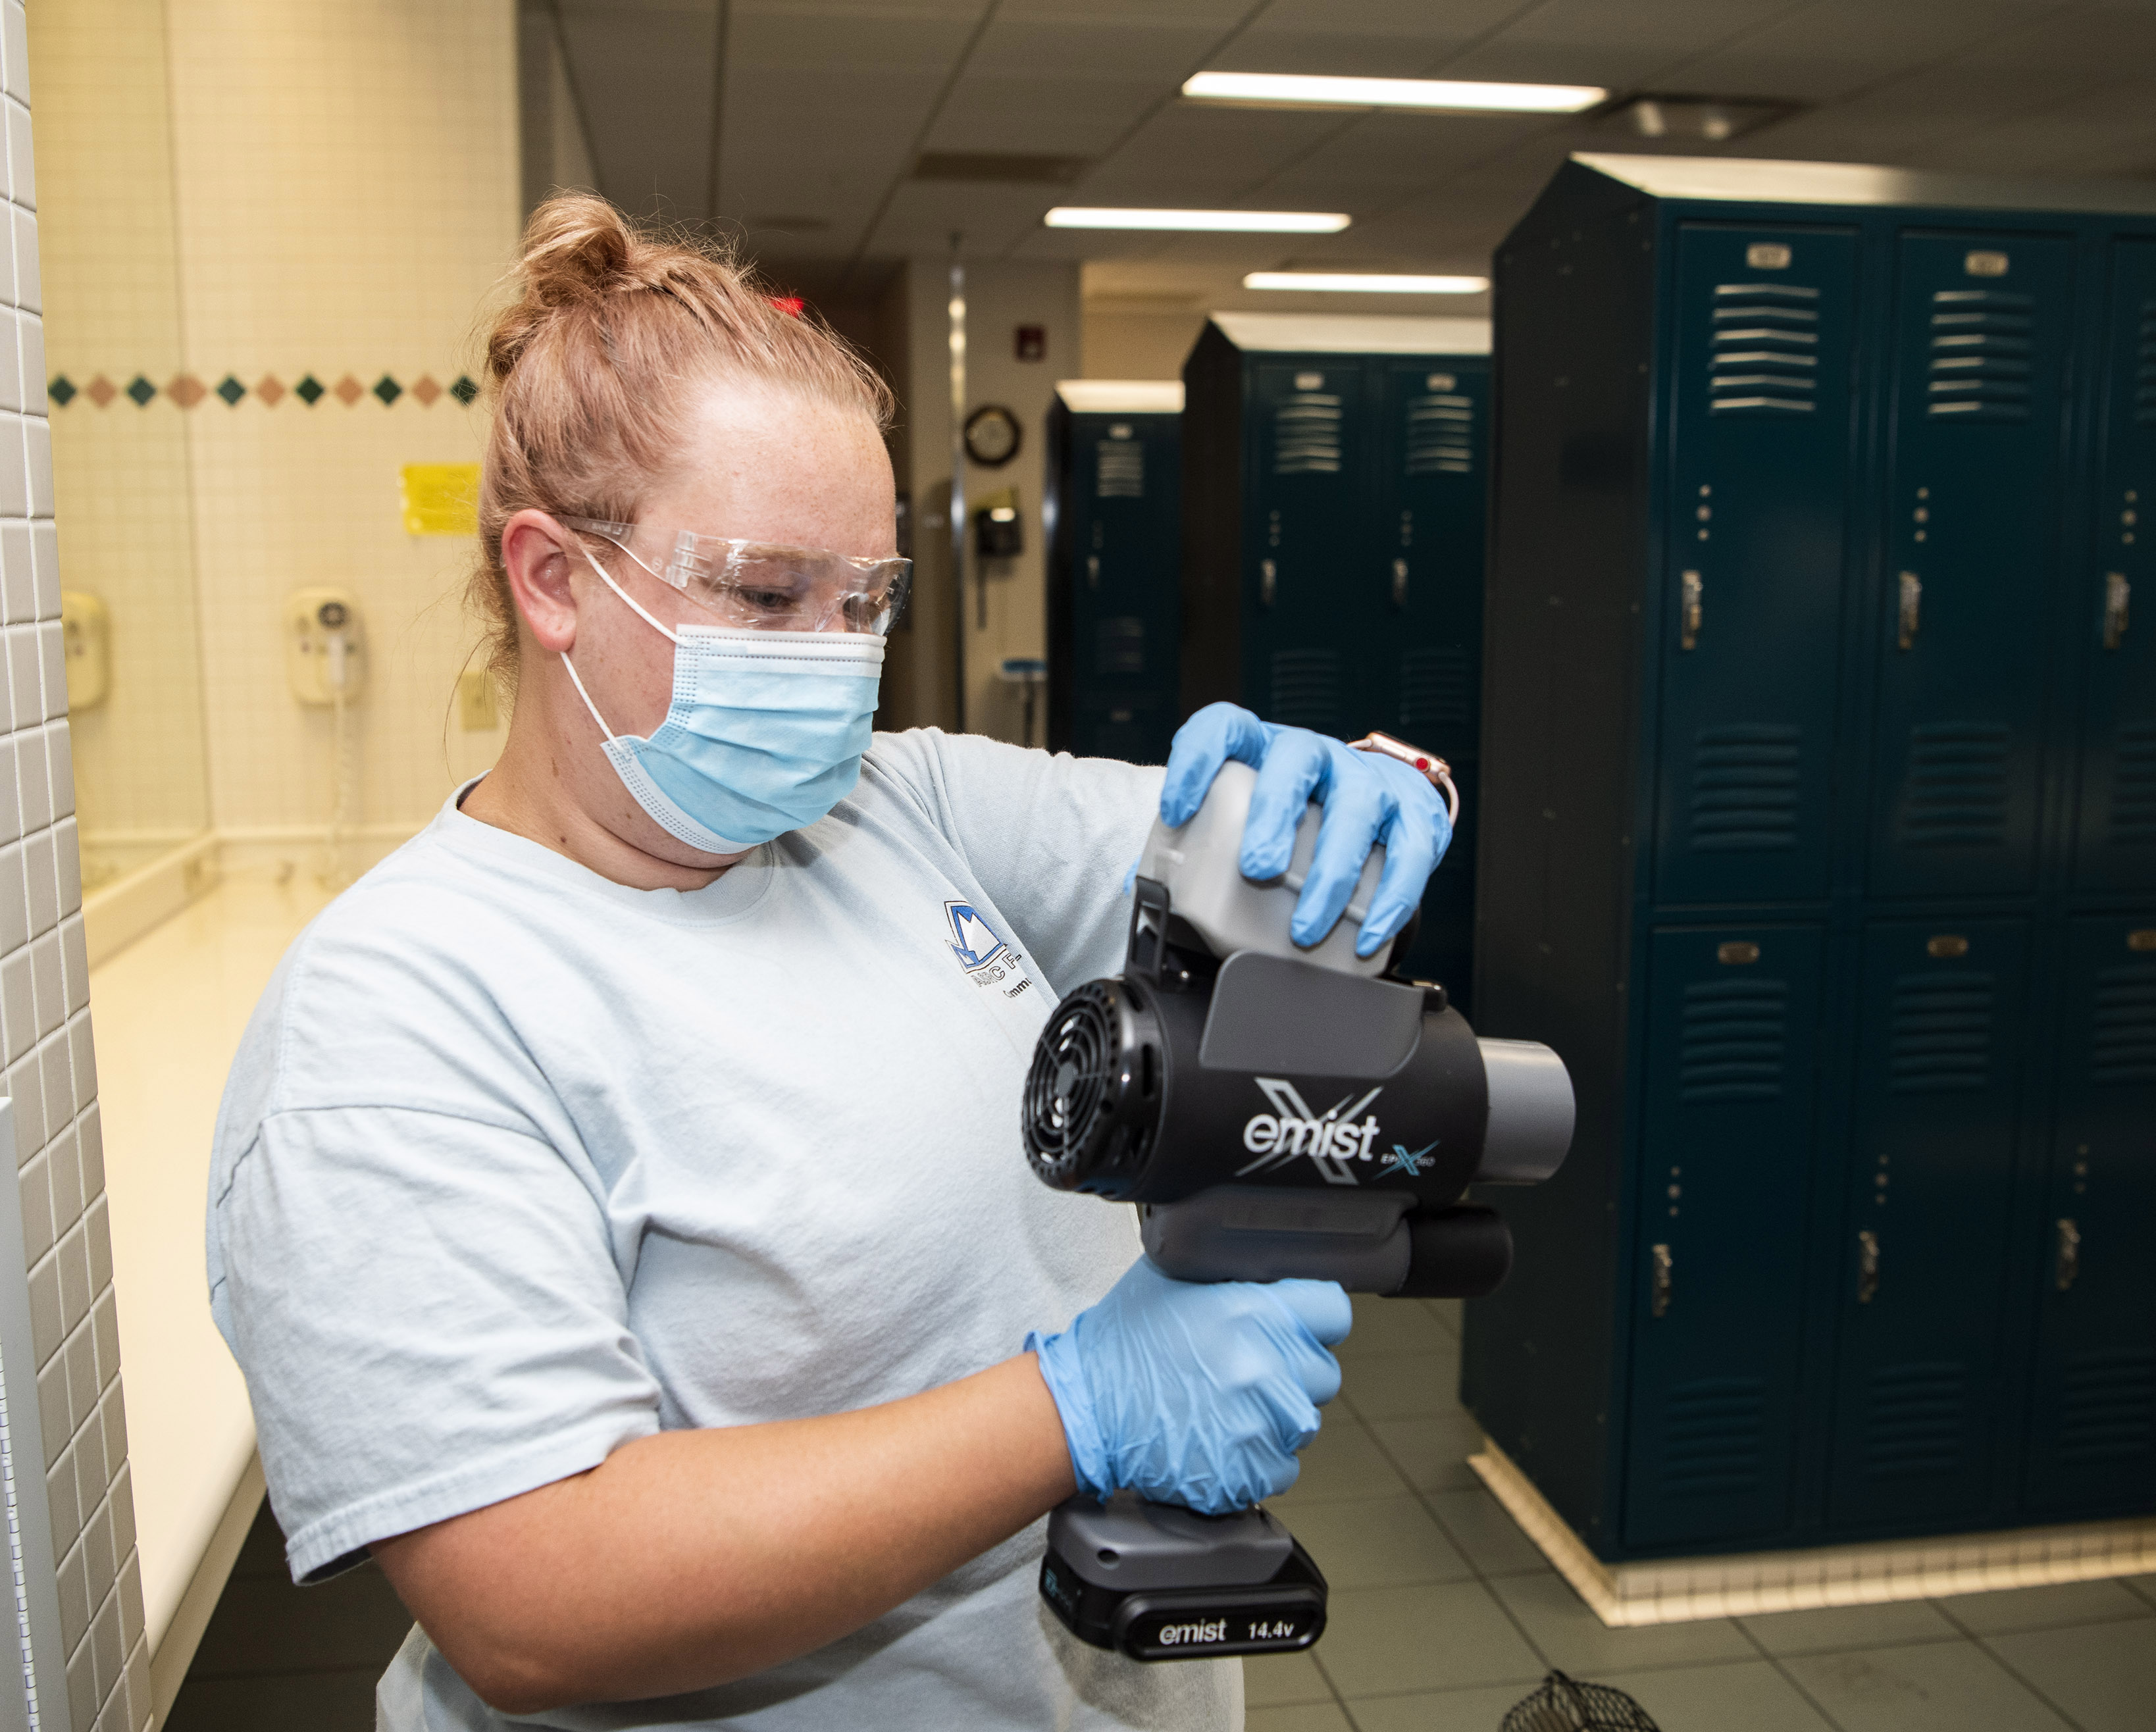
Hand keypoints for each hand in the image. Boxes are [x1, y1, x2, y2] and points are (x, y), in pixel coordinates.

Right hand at [1026, 1258, 1350, 1514]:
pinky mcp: (1246, 1472)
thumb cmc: (1123, 1343)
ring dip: (1276, 1416)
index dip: (1313, 1317)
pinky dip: (1259, 1458)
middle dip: (1293, 1371)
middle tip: (1250, 1369)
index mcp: (1251, 1311)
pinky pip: (1283, 1466)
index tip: (1297, 1326)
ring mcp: (1257, 1424)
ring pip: (1304, 1421)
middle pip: (1323, 1372)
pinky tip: (1223, 1437)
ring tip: (1230, 1405)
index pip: (1332, 1311)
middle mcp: (1263, 1368)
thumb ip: (1230, 1270)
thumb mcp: (1173, 1276)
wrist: (1086, 1408)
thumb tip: (1266, 1262)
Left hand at [1160, 702, 1452, 956]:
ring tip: (1307, 927)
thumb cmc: (1295, 822)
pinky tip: (1367, 936)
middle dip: (1275, 814)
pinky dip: (1392, 898)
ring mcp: (1368, 780)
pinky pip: (1410, 851)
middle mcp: (1317, 755)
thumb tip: (1152, 900)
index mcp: (1264, 749)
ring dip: (1332, 872)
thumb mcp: (1247, 823)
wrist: (1376, 812)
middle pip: (1297, 759)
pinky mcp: (1414, 815)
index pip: (1225, 727)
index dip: (1197, 759)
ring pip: (1357, 806)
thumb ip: (1202, 849)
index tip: (1176, 809)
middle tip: (1257, 870)